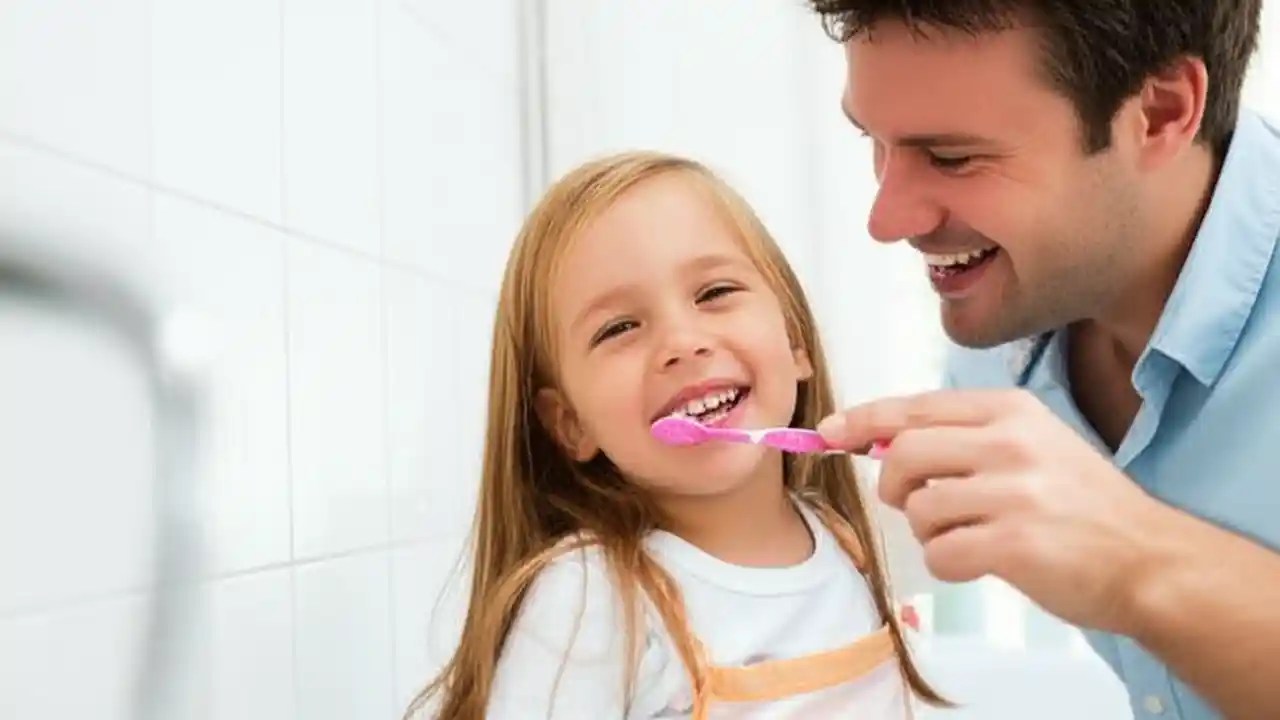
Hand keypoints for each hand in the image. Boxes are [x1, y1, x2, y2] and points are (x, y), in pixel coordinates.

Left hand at [818, 388, 1182, 634]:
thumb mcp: (1032, 445)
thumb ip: (966, 437)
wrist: (1151, 560)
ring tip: (969, 535)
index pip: (915, 407)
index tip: (829, 431)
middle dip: (895, 485)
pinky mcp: (1014, 541)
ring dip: (929, 530)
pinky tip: (980, 562)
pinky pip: (939, 552)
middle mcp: (1010, 442)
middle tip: (918, 504)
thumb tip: (882, 438)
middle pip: (904, 452)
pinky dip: (947, 565)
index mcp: (1010, 411)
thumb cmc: (1083, 507)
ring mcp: (1013, 491)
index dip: (864, 419)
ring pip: (918, 507)